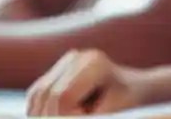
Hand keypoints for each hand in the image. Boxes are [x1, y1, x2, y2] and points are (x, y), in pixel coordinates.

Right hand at [27, 49, 146, 115]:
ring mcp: (64, 62)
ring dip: (43, 115)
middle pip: (45, 95)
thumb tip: (59, 116)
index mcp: (93, 63)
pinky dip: (39, 111)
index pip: (61, 96)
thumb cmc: (128, 104)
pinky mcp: (55, 71)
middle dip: (53, 117)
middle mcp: (75, 57)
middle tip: (79, 117)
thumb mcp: (113, 113)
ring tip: (69, 116)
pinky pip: (35, 95)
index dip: (65, 117)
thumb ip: (86, 118)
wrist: (134, 89)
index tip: (85, 118)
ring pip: (36, 95)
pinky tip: (55, 116)